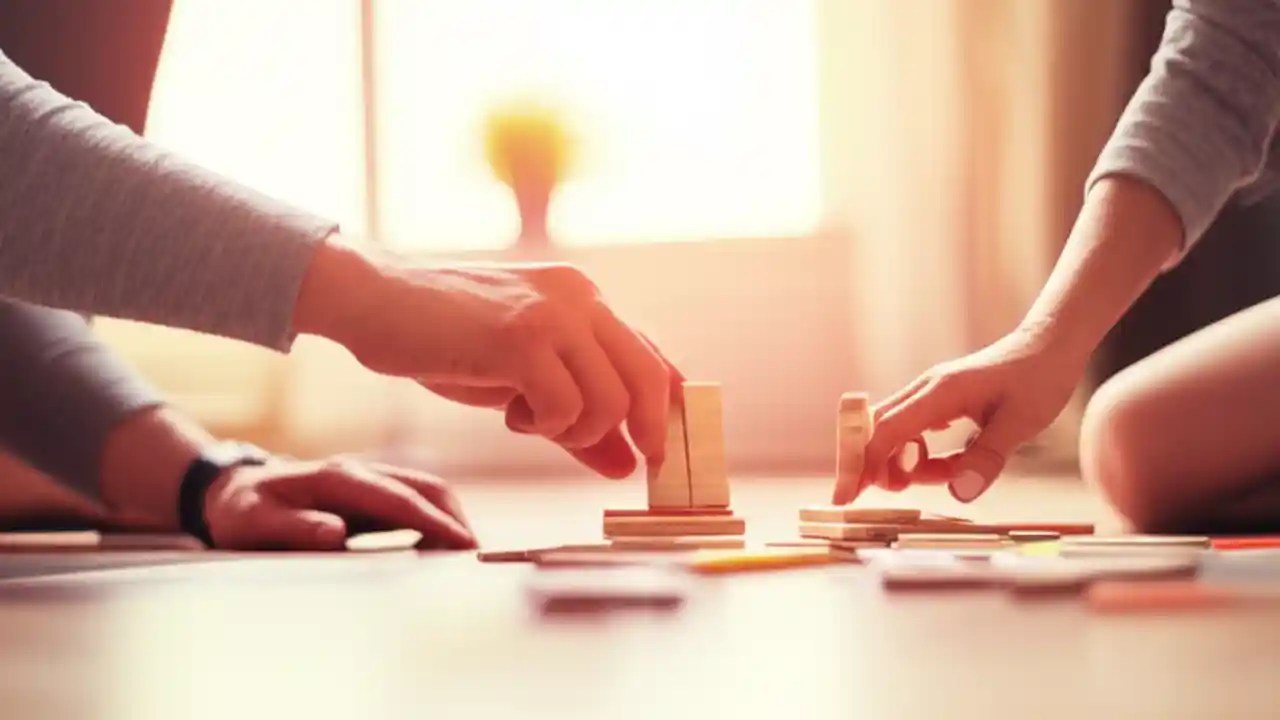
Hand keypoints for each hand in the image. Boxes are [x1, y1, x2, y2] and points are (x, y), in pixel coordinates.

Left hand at [204, 457, 474, 549]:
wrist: (231, 492)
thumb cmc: (243, 511)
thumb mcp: (255, 522)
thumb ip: (294, 527)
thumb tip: (337, 532)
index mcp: (338, 477)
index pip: (399, 497)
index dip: (435, 521)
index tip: (463, 543)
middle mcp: (360, 472)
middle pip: (426, 486)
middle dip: (456, 518)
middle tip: (476, 556)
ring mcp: (368, 480)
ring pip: (425, 490)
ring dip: (450, 518)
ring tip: (465, 555)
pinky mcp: (370, 494)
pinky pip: (414, 501)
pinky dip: (436, 520)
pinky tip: (441, 547)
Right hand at [295, 242, 680, 477]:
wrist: (374, 302)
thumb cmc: (444, 342)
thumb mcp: (520, 383)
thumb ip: (575, 419)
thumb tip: (627, 465)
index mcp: (583, 298)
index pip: (651, 355)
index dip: (667, 406)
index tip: (661, 450)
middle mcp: (579, 298)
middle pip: (649, 376)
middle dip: (649, 430)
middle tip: (632, 464)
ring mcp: (553, 314)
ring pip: (611, 399)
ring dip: (577, 430)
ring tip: (530, 421)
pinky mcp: (522, 338)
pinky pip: (566, 406)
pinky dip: (544, 425)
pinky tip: (510, 413)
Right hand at [833, 325, 1088, 504]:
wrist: (1049, 347)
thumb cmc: (1039, 378)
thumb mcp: (1021, 422)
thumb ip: (988, 457)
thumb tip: (960, 493)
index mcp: (941, 392)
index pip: (889, 431)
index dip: (866, 464)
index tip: (847, 495)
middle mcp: (927, 391)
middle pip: (878, 429)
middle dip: (870, 465)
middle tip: (876, 497)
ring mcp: (931, 395)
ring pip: (895, 432)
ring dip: (902, 463)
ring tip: (934, 480)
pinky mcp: (940, 402)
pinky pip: (914, 432)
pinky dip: (921, 457)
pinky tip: (947, 468)